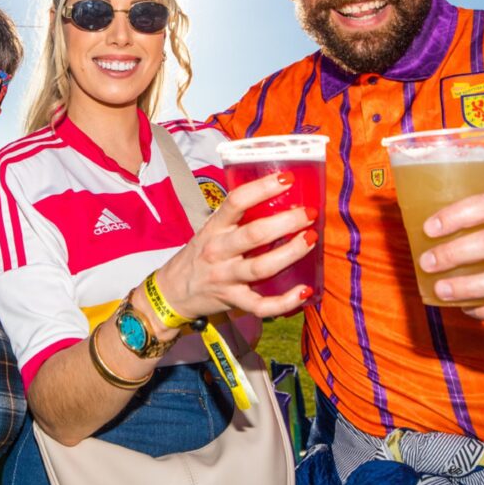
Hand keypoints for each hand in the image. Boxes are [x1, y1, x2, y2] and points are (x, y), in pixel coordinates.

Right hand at [152, 172, 317, 319]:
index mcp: (214, 228)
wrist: (172, 292)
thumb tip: (278, 201)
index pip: (237, 201)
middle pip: (255, 234)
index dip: (263, 188)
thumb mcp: (210, 231)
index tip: (287, 179)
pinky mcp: (233, 300)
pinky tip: (304, 291)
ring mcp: (225, 277)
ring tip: (311, 240)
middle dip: (286, 222)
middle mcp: (218, 251)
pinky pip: (261, 305)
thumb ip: (236, 220)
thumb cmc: (198, 256)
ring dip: (290, 253)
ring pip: (262, 267)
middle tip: (309, 213)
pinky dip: (284, 301)